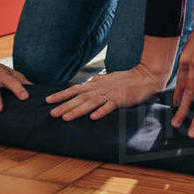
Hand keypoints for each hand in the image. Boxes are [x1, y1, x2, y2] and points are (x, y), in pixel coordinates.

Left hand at [45, 64, 168, 120]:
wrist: (145, 76)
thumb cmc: (126, 79)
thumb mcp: (107, 79)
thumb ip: (95, 83)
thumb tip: (83, 86)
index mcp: (95, 84)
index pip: (74, 89)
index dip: (61, 95)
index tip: (48, 100)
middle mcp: (99, 89)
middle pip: (79, 98)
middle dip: (64, 105)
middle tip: (52, 113)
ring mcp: (110, 94)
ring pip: (90, 103)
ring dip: (77, 111)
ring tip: (66, 118)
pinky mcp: (121, 99)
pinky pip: (109, 107)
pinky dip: (101, 112)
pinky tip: (93, 118)